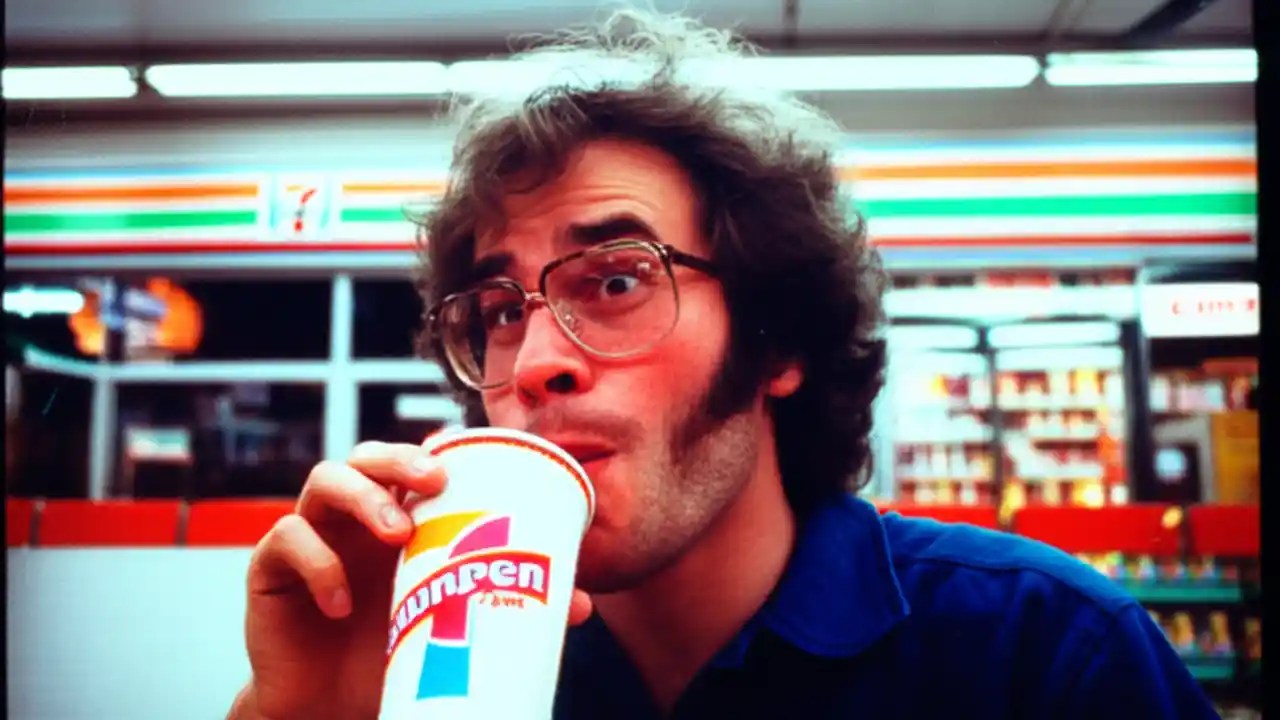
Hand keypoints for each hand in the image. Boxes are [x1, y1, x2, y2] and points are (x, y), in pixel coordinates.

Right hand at [234, 440, 593, 719]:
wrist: (330, 712)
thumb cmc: (392, 657)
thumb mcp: (450, 626)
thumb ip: (505, 605)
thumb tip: (583, 605)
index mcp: (396, 520)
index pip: (410, 464)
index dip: (432, 448)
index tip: (463, 450)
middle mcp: (353, 519)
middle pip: (365, 455)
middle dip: (398, 457)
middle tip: (434, 478)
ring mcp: (311, 537)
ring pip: (322, 480)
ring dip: (361, 498)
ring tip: (396, 533)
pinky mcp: (270, 571)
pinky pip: (285, 542)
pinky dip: (316, 564)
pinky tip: (341, 603)